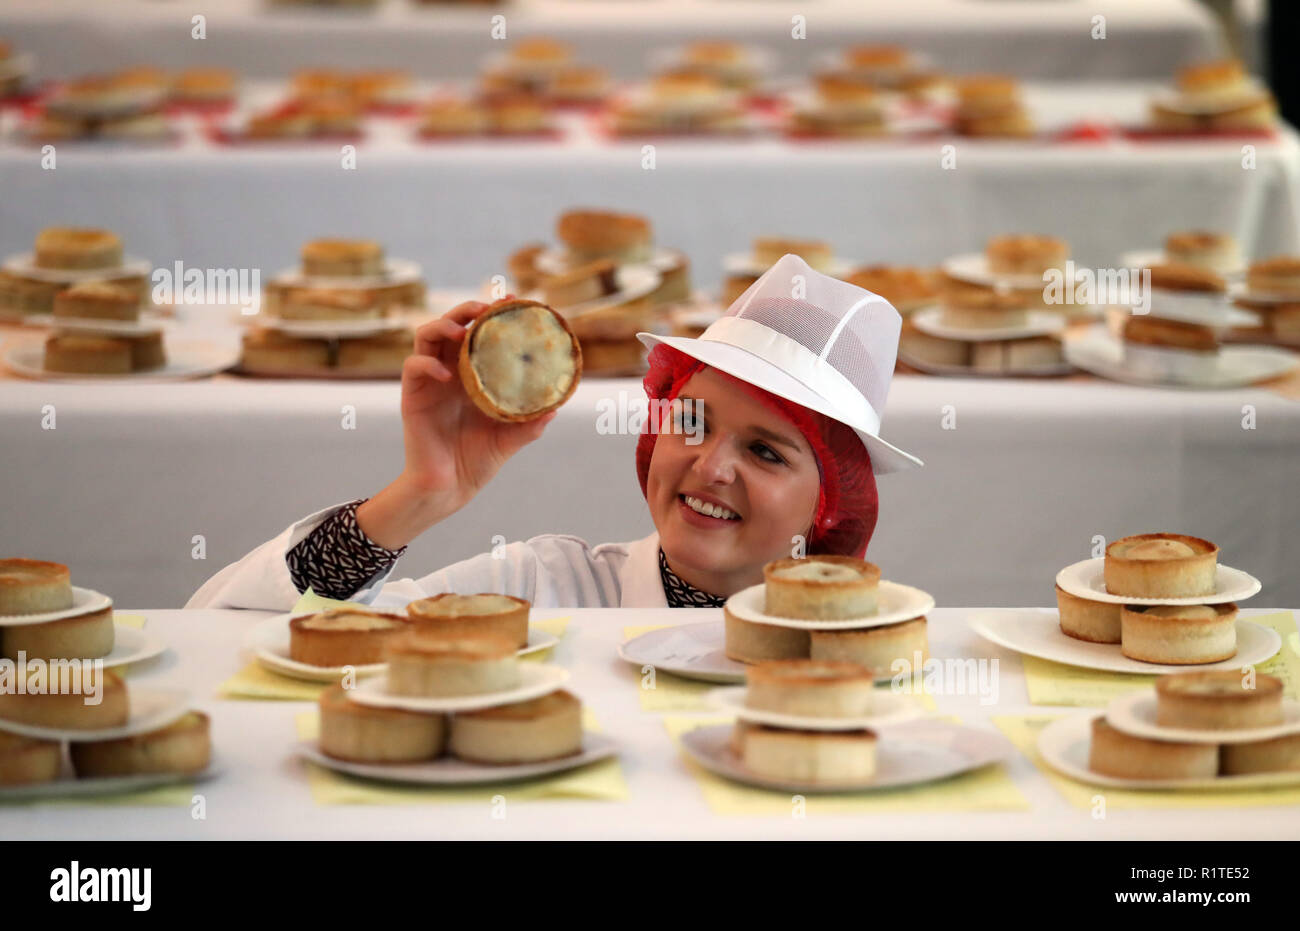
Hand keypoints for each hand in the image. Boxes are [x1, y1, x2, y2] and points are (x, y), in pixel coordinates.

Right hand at [357, 299, 557, 547]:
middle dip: (467, 309)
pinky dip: (427, 363)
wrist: (449, 488)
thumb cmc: (478, 461)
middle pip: (452, 324)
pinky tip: (446, 373)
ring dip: (443, 324)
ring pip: (426, 335)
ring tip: (462, 330)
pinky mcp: (413, 396)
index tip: (512, 300)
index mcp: (473, 375)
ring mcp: (430, 381)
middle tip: (486, 307)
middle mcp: (450, 371)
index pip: (479, 333)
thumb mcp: (511, 439)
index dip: (492, 313)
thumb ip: (530, 423)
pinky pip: (414, 366)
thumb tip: (556, 406)